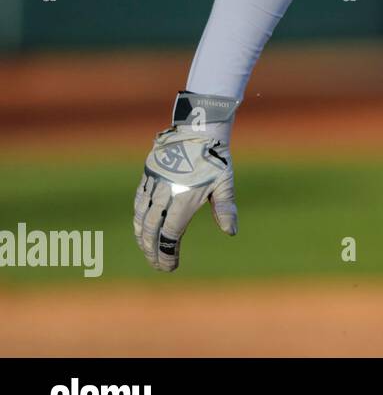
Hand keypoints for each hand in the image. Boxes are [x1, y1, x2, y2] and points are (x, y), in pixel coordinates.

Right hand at [134, 126, 237, 271]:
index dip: (168, 252)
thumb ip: (226, 208)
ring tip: (147, 250)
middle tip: (157, 265)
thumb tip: (231, 232)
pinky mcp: (147, 175)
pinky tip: (141, 227)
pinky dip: (138, 218)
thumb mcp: (225, 182)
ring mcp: (153, 184)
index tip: (170, 266)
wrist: (198, 128)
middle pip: (152, 229)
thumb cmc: (216, 157)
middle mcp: (165, 193)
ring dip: (142, 236)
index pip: (171, 233)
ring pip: (141, 216)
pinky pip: (138, 201)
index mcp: (184, 197)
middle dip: (152, 250)